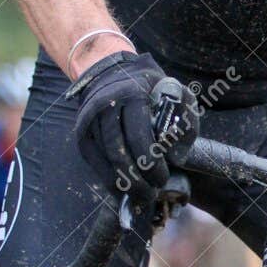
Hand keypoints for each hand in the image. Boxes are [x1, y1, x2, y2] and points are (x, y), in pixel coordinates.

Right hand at [71, 53, 198, 200]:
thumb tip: (177, 157)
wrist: (109, 71)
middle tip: (151, 194)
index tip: (162, 179)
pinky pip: (94, 162)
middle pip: (120, 154)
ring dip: (123, 184)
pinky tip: (122, 190)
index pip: (140, 138)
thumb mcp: (174, 92)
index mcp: (132, 95)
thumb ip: (186, 119)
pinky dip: (108, 180)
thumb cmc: (149, 87)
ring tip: (140, 196)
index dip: (152, 165)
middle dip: (137, 180)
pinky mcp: (81, 133)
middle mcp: (105, 106)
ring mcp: (89, 121)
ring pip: (106, 161)